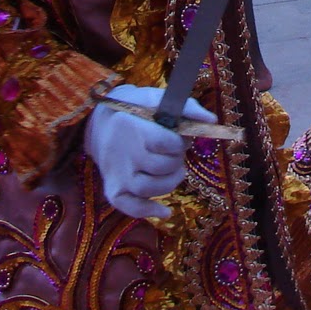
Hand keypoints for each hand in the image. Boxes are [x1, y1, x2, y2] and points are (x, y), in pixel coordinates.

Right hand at [86, 84, 216, 218]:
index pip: (166, 142)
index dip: (179, 142)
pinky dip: (148, 211)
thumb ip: (186, 107)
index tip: (177, 135)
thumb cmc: (134, 108)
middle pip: (161, 167)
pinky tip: (165, 211)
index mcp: (132, 126)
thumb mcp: (157, 98)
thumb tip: (212, 121)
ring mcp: (116, 173)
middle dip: (176, 160)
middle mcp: (122, 153)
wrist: (98, 121)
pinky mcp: (112, 187)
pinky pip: (129, 207)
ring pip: (148, 189)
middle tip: (173, 152)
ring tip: (173, 171)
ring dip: (170, 183)